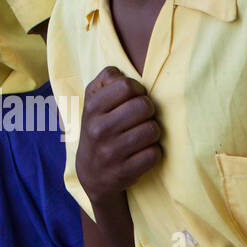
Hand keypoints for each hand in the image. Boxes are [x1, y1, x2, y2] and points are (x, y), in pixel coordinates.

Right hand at [75, 66, 161, 200]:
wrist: (91, 172)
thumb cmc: (98, 128)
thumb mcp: (93, 101)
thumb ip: (106, 80)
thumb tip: (122, 74)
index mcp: (92, 108)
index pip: (126, 86)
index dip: (138, 90)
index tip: (134, 99)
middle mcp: (99, 129)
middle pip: (143, 106)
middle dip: (148, 111)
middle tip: (141, 118)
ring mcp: (111, 151)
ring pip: (152, 129)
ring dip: (153, 132)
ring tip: (143, 135)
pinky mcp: (125, 171)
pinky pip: (154, 154)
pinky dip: (154, 152)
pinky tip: (143, 152)